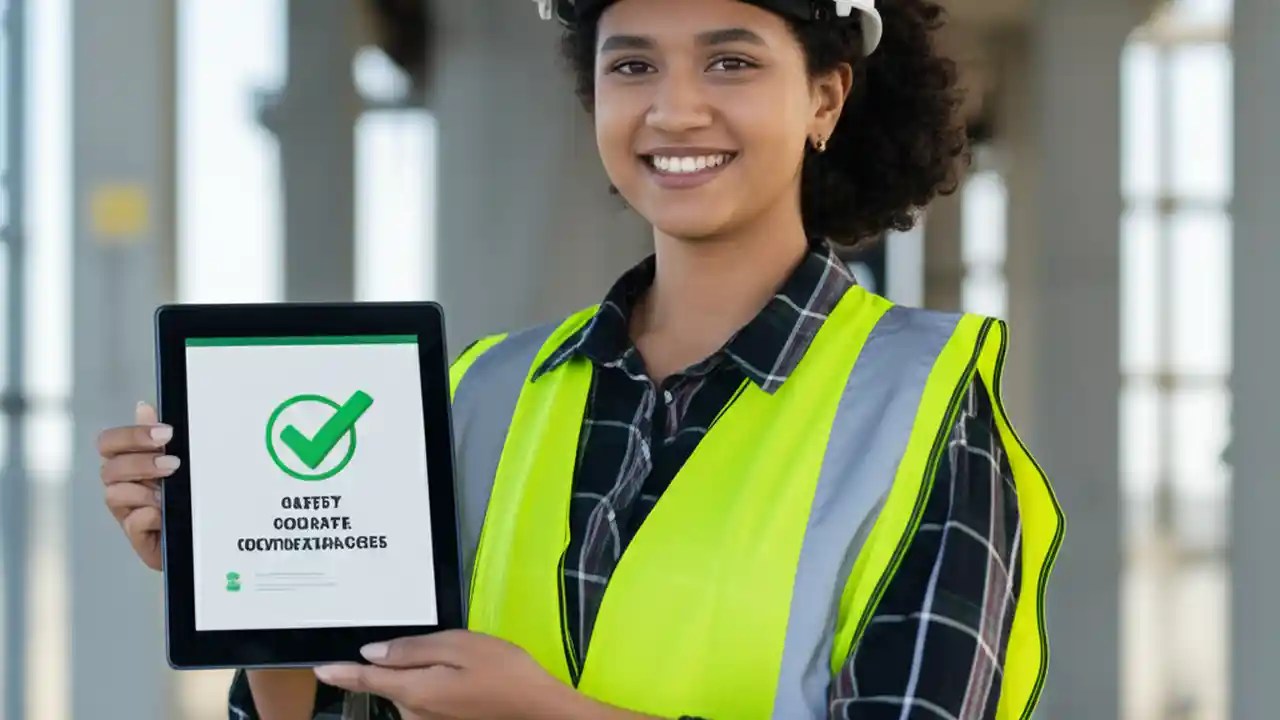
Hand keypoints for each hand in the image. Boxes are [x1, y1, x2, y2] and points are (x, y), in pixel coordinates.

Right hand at [97, 402, 179, 570]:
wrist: (202, 532)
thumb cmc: (185, 495)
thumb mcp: (177, 461)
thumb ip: (157, 437)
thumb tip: (143, 407)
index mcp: (128, 464)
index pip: (109, 443)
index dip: (132, 435)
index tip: (166, 433)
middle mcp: (122, 487)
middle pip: (109, 467)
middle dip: (142, 463)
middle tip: (173, 464)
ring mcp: (127, 512)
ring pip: (114, 494)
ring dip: (144, 490)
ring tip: (168, 494)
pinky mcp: (138, 537)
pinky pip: (132, 524)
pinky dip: (149, 516)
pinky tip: (164, 514)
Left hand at [313, 631, 650, 719]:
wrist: (540, 710)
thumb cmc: (504, 671)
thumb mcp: (460, 646)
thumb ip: (413, 648)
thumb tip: (372, 652)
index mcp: (414, 691)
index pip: (367, 679)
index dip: (341, 673)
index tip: (319, 668)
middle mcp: (413, 713)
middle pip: (392, 682)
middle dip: (404, 663)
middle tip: (447, 648)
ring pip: (410, 690)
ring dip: (423, 674)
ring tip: (464, 663)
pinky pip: (426, 700)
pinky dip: (435, 685)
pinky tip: (466, 678)